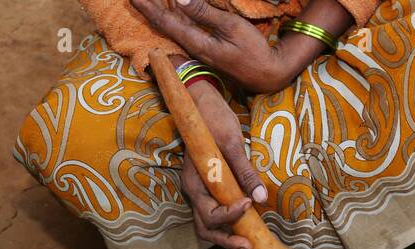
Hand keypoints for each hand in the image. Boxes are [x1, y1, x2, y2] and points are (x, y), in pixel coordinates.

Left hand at [131, 0, 294, 92]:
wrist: (267, 74)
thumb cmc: (253, 51)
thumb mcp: (231, 27)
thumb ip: (204, 13)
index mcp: (197, 44)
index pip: (166, 23)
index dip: (148, 8)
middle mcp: (192, 49)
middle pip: (164, 26)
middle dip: (149, 9)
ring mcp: (198, 51)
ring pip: (172, 28)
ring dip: (159, 12)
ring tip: (147, 1)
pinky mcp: (205, 50)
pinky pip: (183, 30)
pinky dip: (173, 17)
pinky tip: (170, 10)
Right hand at [180, 80, 266, 248]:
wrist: (199, 103)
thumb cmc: (213, 118)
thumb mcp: (232, 141)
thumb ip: (245, 171)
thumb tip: (260, 197)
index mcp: (196, 181)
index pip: (210, 210)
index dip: (230, 213)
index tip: (249, 204)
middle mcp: (194, 192)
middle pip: (206, 227)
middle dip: (226, 241)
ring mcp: (200, 193)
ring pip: (208, 227)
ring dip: (225, 242)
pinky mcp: (208, 192)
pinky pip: (215, 217)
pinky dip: (227, 231)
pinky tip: (242, 241)